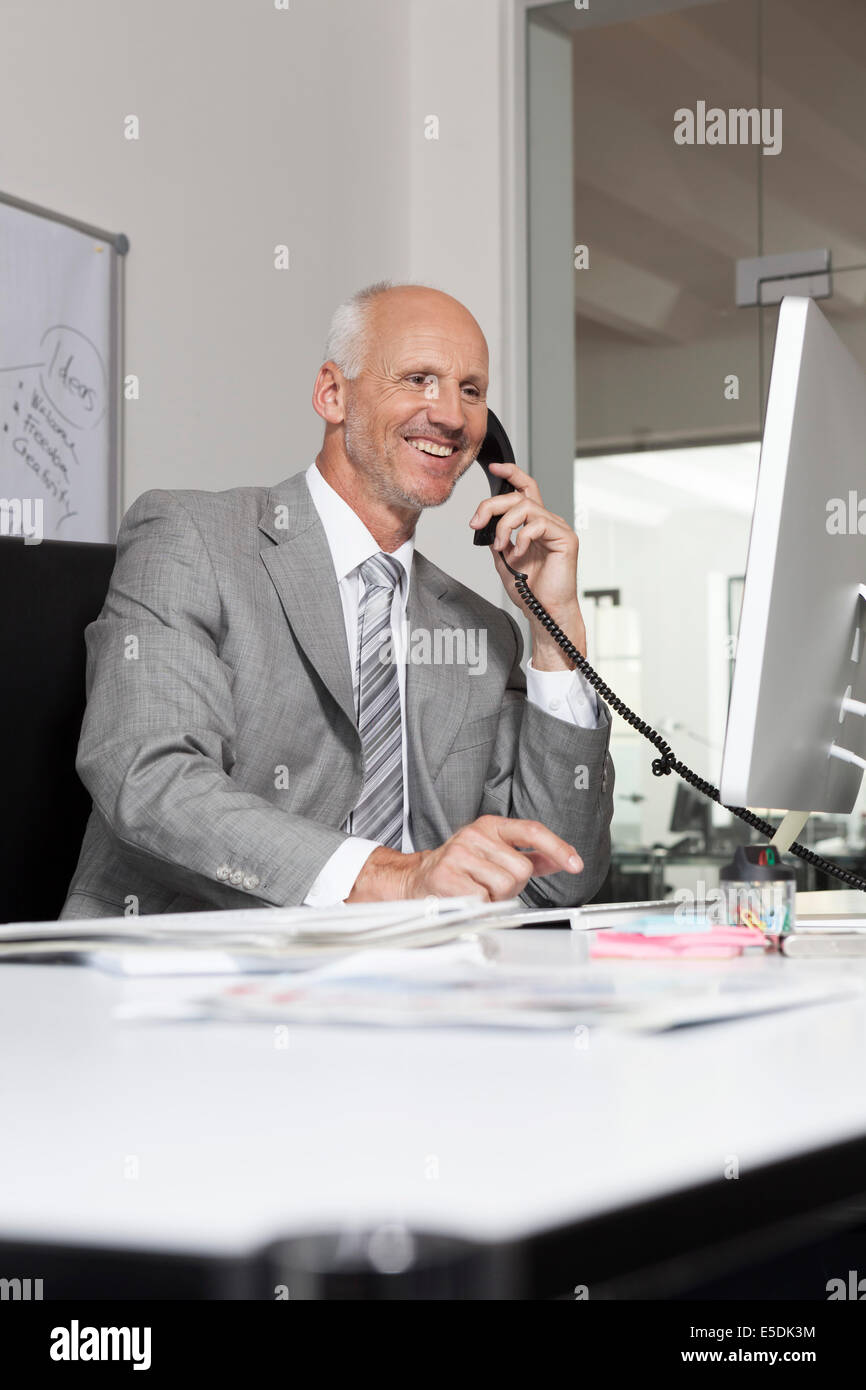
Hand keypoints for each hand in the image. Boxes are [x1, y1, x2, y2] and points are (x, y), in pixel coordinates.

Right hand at [344, 814, 582, 902]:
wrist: (418, 879)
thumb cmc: (461, 868)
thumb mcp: (495, 853)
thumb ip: (531, 856)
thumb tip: (564, 859)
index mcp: (490, 826)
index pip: (531, 831)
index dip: (557, 848)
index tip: (576, 864)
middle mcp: (475, 834)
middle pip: (520, 869)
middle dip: (512, 886)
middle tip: (491, 885)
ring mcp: (459, 853)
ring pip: (503, 887)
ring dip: (495, 898)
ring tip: (477, 891)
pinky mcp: (447, 875)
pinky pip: (483, 899)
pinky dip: (480, 906)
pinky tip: (467, 899)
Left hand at [469, 461, 586, 670]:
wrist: (544, 612)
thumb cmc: (530, 590)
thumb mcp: (503, 558)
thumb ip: (497, 537)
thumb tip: (485, 523)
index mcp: (535, 524)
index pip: (526, 489)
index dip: (512, 473)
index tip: (494, 468)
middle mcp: (548, 522)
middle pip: (519, 495)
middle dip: (492, 505)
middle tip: (476, 522)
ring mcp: (558, 529)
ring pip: (526, 507)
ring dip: (504, 525)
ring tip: (500, 546)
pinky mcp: (566, 539)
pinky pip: (538, 524)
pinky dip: (521, 538)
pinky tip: (518, 554)